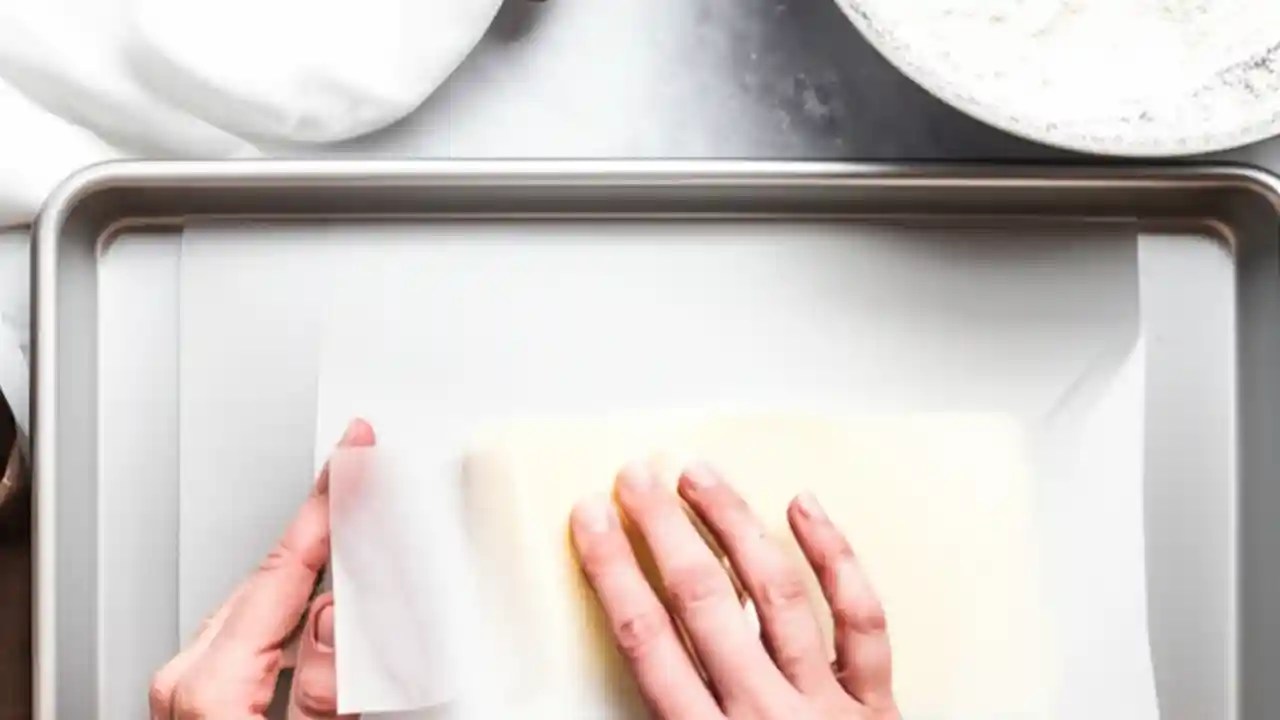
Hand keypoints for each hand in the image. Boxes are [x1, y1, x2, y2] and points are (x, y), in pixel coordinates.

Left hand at [149, 419, 374, 719]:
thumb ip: (322, 688)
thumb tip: (338, 615)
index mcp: (210, 687)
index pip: (285, 568)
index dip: (328, 501)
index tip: (353, 451)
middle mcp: (188, 680)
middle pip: (275, 578)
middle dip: (332, 532)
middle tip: (376, 485)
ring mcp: (186, 689)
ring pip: (264, 604)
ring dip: (316, 575)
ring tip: (364, 548)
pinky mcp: (198, 697)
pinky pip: (251, 630)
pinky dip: (293, 611)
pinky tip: (323, 610)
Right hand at [570, 461, 899, 719]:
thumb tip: (636, 663)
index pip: (647, 640)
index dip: (614, 571)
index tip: (591, 522)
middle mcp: (764, 715)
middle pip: (704, 602)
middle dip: (663, 531)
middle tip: (636, 477)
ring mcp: (825, 704)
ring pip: (775, 592)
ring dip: (733, 526)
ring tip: (700, 477)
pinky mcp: (876, 702)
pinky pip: (860, 618)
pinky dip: (835, 557)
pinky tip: (804, 509)